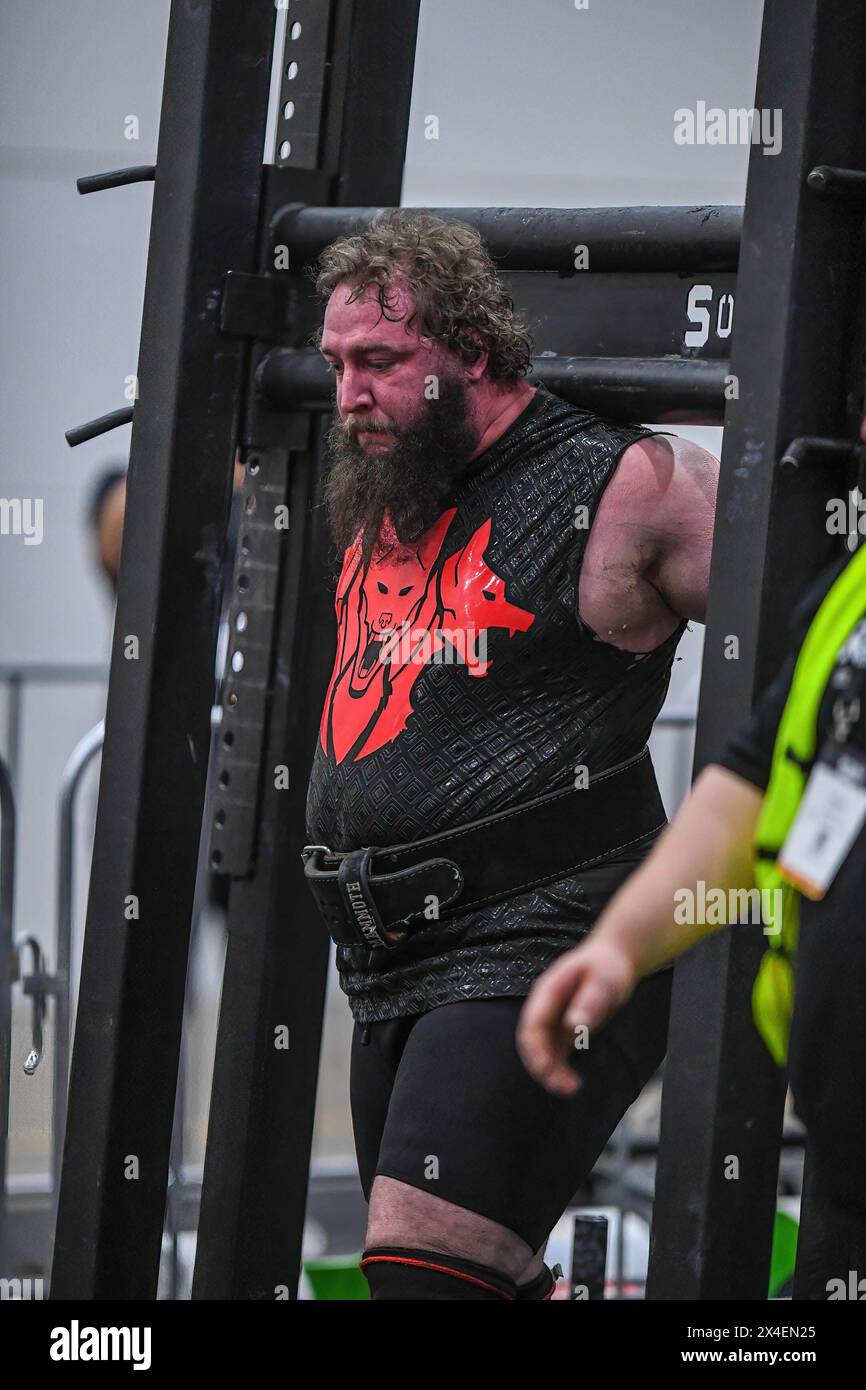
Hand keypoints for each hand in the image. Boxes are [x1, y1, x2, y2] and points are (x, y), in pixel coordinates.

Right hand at [516, 938, 637, 1094]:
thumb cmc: (607, 966)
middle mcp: (545, 1006)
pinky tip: (573, 1082)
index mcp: (548, 991)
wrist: (612, 959)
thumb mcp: (604, 980)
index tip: (546, 1068)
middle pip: (532, 1040)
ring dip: (550, 1071)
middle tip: (562, 1086)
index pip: (532, 1023)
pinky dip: (559, 1068)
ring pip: (541, 1050)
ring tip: (571, 1088)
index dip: (535, 1048)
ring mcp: (552, 1018)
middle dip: (541, 1065)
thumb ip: (590, 1002)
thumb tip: (575, 1025)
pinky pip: (554, 1052)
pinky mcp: (562, 1028)